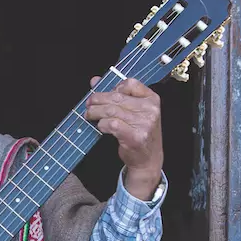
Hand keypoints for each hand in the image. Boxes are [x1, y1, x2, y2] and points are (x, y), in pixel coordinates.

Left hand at [85, 76, 162, 199]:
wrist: (148, 159)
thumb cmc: (138, 133)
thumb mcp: (133, 111)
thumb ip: (116, 94)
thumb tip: (94, 81)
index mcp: (152, 99)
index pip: (130, 83)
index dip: (113, 87)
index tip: (104, 95)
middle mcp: (150, 110)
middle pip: (117, 97)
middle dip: (97, 100)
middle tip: (88, 104)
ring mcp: (144, 124)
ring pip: (112, 110)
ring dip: (96, 112)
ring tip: (89, 115)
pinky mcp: (135, 137)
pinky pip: (112, 124)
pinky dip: (102, 124)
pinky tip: (100, 126)